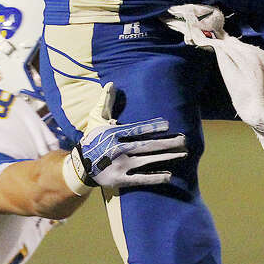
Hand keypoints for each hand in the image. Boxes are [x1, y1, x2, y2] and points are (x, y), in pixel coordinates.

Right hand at [66, 83, 187, 190]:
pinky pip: (140, 179)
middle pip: (147, 145)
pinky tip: (169, 176)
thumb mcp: (96, 119)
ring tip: (183, 154)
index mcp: (113, 133)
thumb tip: (111, 83)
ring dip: (166, 157)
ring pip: (147, 161)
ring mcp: (119, 165)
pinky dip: (154, 178)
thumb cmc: (91, 140)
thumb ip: (105, 102)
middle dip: (167, 143)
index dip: (153, 127)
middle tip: (184, 140)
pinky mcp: (119, 180)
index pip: (137, 129)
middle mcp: (117, 149)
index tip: (168, 125)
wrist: (79, 166)